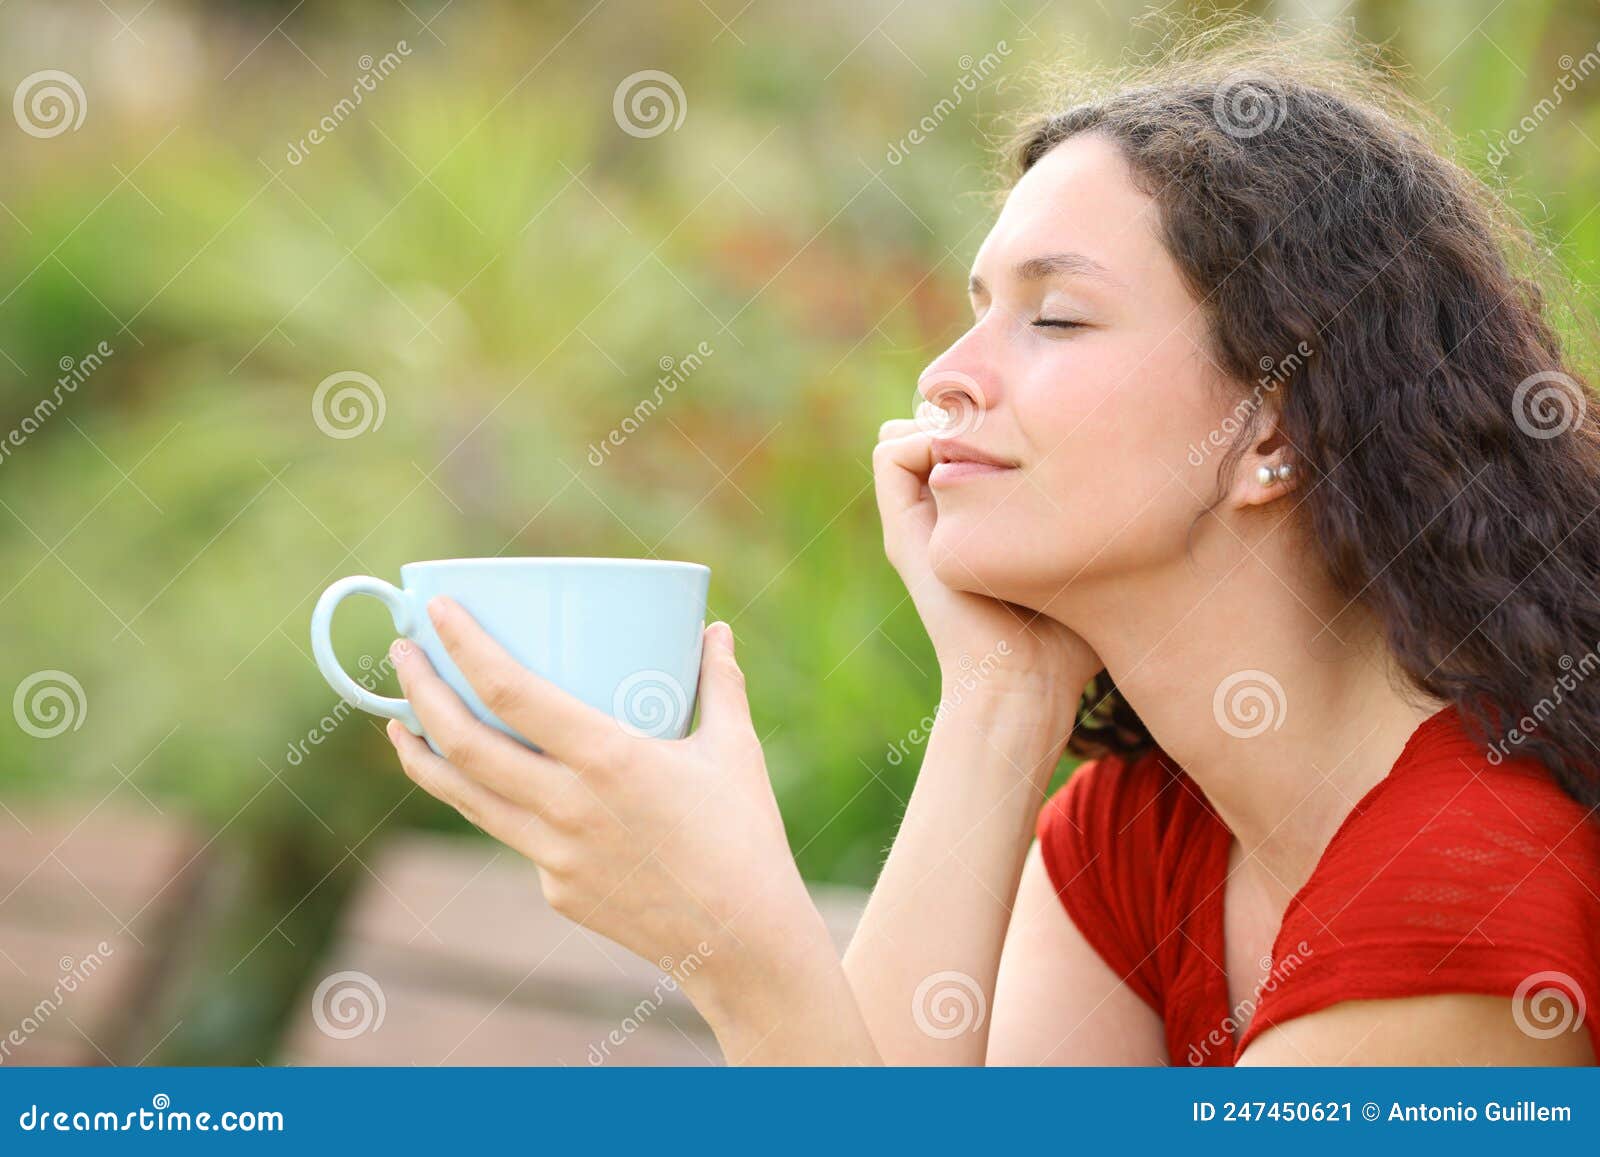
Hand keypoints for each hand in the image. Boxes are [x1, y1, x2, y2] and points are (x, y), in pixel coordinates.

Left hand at [384, 597, 819, 1000]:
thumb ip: (722, 683)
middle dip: (419, 692)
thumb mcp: (735, 750)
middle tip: (402, 653)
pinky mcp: (555, 889)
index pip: (510, 692)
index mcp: (608, 759)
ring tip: (400, 722)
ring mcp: (553, 855)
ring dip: (422, 754)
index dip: (464, 646)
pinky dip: (491, 800)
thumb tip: (715, 629)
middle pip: (463, 742)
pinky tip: (491, 784)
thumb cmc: (746, 838)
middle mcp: (566, 806)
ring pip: (464, 796)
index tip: (436, 610)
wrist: (742, 943)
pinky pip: (512, 834)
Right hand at [873, 419, 1100, 697]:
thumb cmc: (1074, 637)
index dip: (995, 415)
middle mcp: (943, 514)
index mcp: (979, 520)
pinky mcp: (904, 531)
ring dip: (945, 422)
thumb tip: (1169, 478)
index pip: (968, 435)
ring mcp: (919, 521)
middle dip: (971, 412)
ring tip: (995, 438)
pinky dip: (923, 438)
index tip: (1045, 419)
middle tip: (1022, 420)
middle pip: (935, 426)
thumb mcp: (1095, 557)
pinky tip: (975, 459)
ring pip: (905, 432)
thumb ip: (1105, 518)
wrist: (1025, 684)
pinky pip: (890, 452)